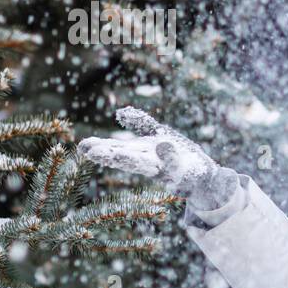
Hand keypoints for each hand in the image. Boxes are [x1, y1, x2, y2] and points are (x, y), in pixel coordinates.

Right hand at [77, 105, 237, 208]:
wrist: (205, 176)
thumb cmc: (178, 154)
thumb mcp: (158, 134)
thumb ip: (140, 123)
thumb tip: (119, 112)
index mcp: (142, 153)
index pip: (118, 150)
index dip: (101, 148)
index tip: (82, 146)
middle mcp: (151, 163)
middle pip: (128, 159)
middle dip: (111, 156)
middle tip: (90, 152)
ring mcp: (168, 170)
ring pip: (148, 166)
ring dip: (132, 160)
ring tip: (115, 154)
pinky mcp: (186, 174)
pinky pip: (178, 166)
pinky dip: (170, 158)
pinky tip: (162, 146)